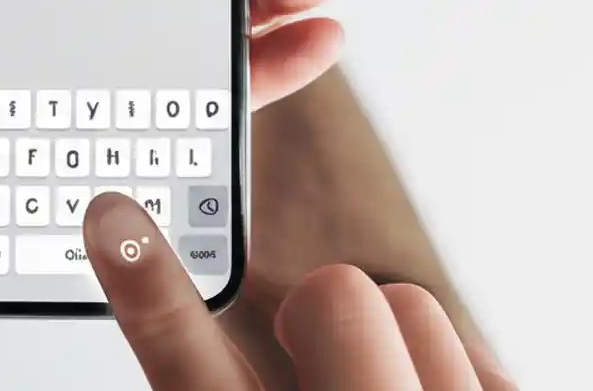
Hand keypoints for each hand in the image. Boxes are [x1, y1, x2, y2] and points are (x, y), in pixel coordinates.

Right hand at [84, 194, 499, 390]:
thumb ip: (220, 390)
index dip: (145, 286)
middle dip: (319, 315)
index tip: (112, 219)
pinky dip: (450, 379)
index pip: (187, 365)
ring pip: (413, 306)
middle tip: (311, 356)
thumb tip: (211, 331)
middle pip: (337, 295)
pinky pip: (480, 353)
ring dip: (390, 346)